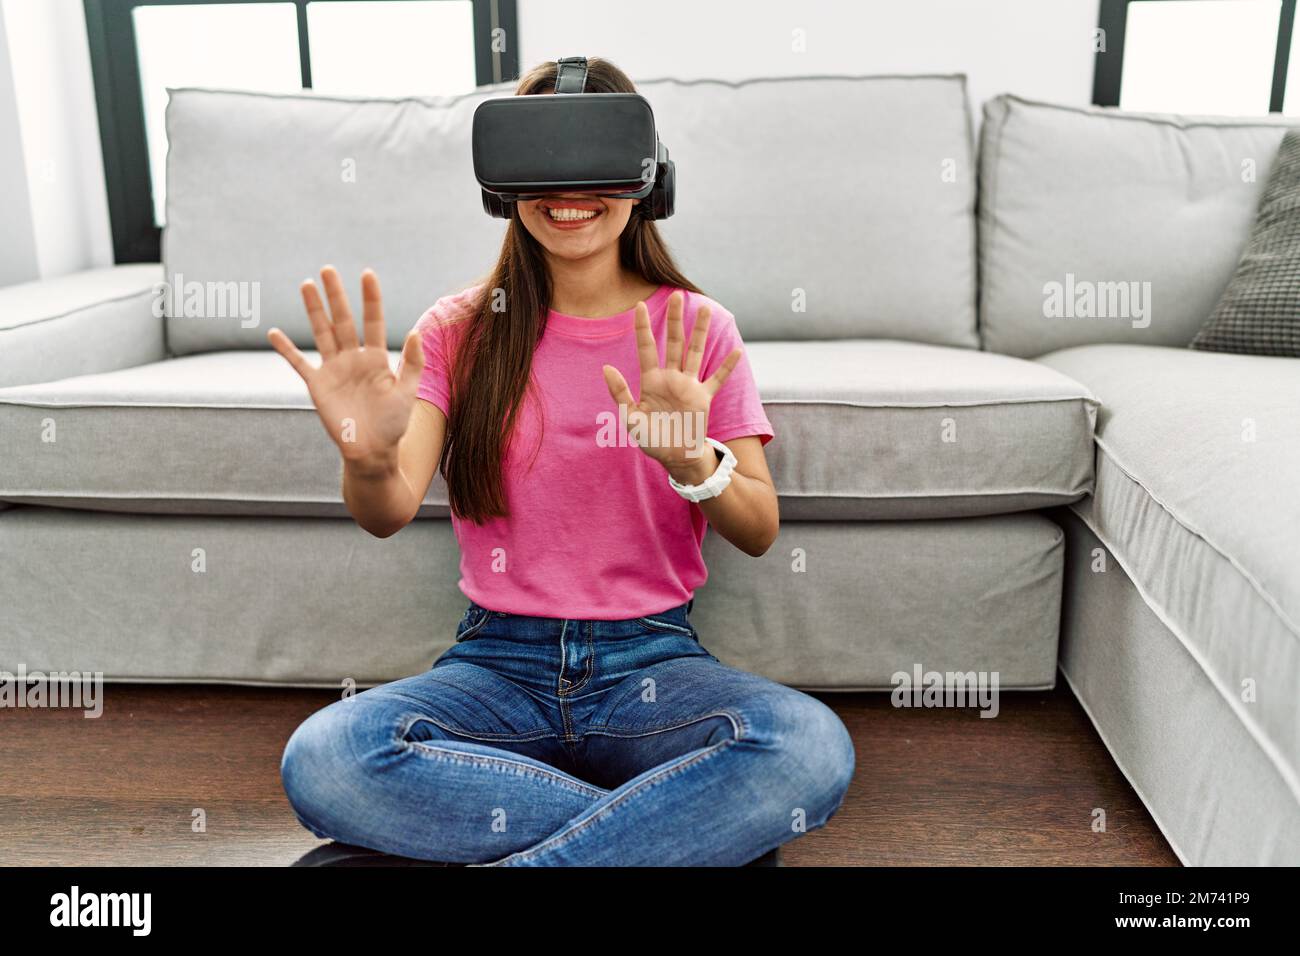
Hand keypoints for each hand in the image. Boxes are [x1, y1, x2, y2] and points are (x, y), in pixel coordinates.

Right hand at [267, 266, 424, 471]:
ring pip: (321, 333)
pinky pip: (299, 364)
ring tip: (306, 285)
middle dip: (336, 295)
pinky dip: (286, 350)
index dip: (370, 299)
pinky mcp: (317, 385)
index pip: (373, 321)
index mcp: (376, 357)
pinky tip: (274, 333)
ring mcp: (334, 370)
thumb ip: (412, 363)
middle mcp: (353, 358)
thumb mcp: (407, 392)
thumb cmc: (394, 423)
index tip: (367, 274)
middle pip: (343, 320)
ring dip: (313, 310)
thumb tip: (414, 333)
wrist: (372, 451)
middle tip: (328, 269)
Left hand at [602, 290, 740, 484]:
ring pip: (695, 353)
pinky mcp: (704, 398)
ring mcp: (689, 386)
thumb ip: (619, 393)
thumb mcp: (630, 418)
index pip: (646, 348)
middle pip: (674, 342)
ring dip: (700, 332)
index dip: (643, 328)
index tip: (640, 305)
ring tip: (705, 309)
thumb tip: (606, 367)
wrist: (674, 458)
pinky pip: (717, 380)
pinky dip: (726, 367)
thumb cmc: (651, 439)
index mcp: (651, 381)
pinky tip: (736, 351)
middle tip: (676, 295)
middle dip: (676, 319)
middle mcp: (671, 378)